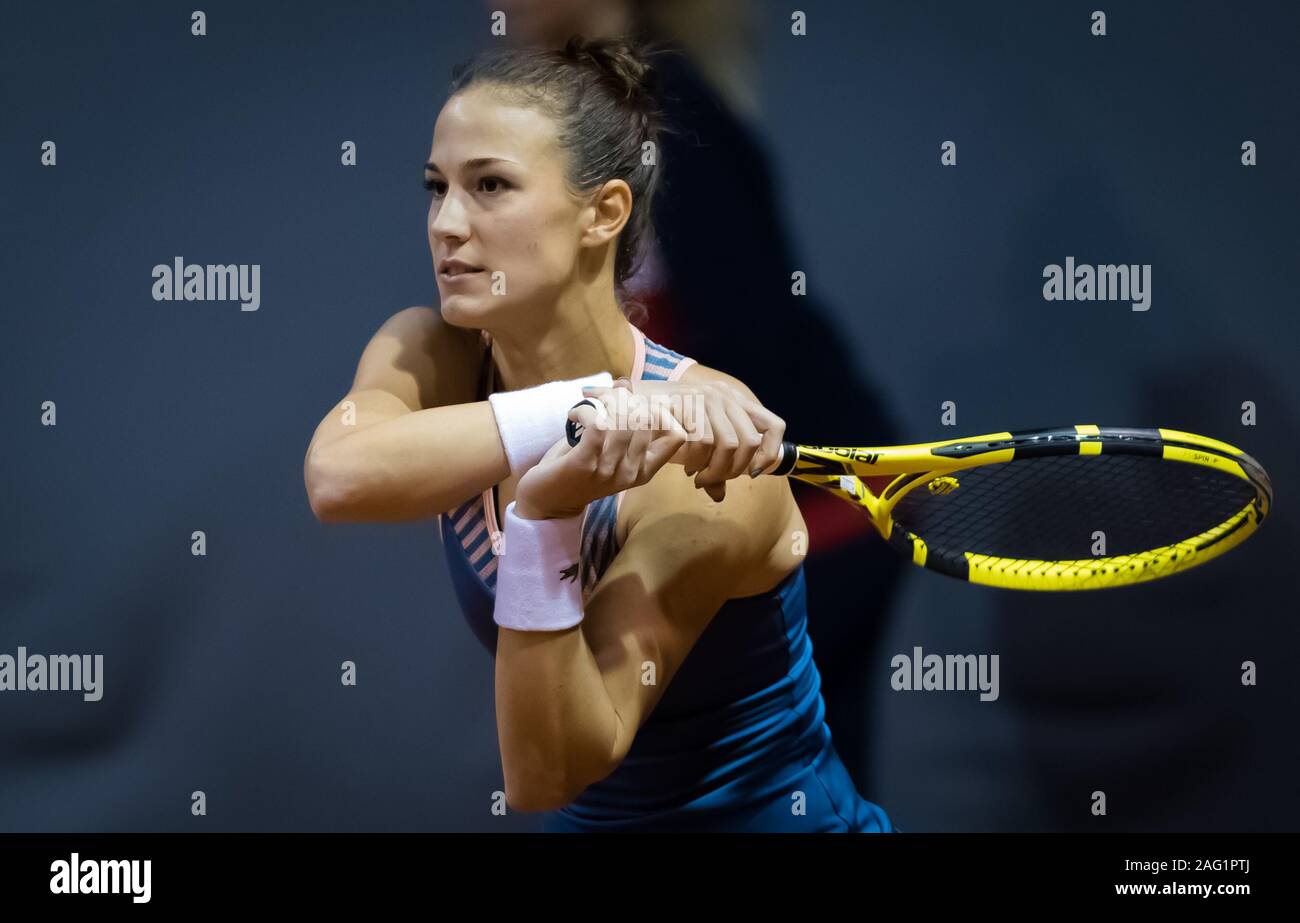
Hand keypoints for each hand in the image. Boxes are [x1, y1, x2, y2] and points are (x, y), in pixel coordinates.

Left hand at [514, 390, 687, 519]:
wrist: (547, 502)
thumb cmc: (580, 471)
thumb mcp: (610, 452)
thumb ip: (624, 424)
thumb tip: (628, 383)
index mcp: (644, 471)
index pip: (676, 436)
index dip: (662, 410)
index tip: (637, 402)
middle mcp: (631, 472)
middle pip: (646, 418)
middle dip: (625, 396)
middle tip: (603, 395)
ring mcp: (610, 470)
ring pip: (624, 419)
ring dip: (604, 400)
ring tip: (589, 402)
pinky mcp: (585, 463)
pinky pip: (598, 423)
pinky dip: (585, 410)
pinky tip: (575, 414)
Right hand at [581, 376, 785, 501]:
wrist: (629, 406)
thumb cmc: (662, 428)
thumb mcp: (693, 446)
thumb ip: (710, 466)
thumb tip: (720, 497)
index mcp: (734, 401)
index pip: (774, 426)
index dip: (770, 453)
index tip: (755, 473)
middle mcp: (725, 395)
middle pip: (751, 441)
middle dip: (735, 470)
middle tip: (713, 480)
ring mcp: (707, 397)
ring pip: (732, 444)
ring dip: (716, 470)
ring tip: (699, 477)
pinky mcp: (690, 403)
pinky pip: (706, 442)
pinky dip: (699, 463)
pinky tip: (687, 469)